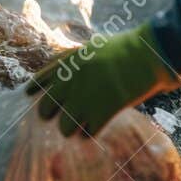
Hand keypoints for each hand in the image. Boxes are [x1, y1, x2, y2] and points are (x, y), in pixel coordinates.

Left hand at [26, 23, 180, 136]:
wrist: (149, 52)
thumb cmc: (126, 47)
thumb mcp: (93, 46)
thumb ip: (76, 59)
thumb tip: (63, 72)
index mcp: (68, 62)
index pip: (39, 80)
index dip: (34, 91)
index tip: (31, 97)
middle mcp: (71, 81)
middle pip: (45, 109)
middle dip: (52, 115)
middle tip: (63, 116)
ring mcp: (85, 97)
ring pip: (64, 127)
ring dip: (72, 128)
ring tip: (81, 126)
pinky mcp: (102, 111)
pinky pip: (87, 133)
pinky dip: (90, 133)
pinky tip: (95, 129)